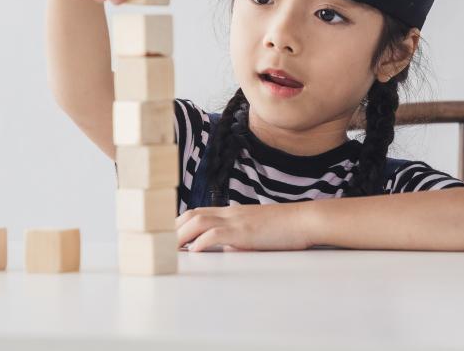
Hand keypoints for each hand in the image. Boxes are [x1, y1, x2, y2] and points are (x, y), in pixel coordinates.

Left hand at [176, 203, 315, 251]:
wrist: (304, 220)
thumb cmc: (284, 228)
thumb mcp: (255, 231)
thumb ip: (237, 237)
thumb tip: (225, 249)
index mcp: (231, 212)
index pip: (197, 213)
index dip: (179, 223)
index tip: (168, 236)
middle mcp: (229, 213)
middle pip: (191, 215)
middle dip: (173, 229)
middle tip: (159, 243)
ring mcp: (236, 220)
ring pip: (198, 221)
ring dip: (181, 235)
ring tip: (169, 248)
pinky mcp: (244, 232)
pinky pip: (217, 234)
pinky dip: (202, 242)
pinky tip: (194, 251)